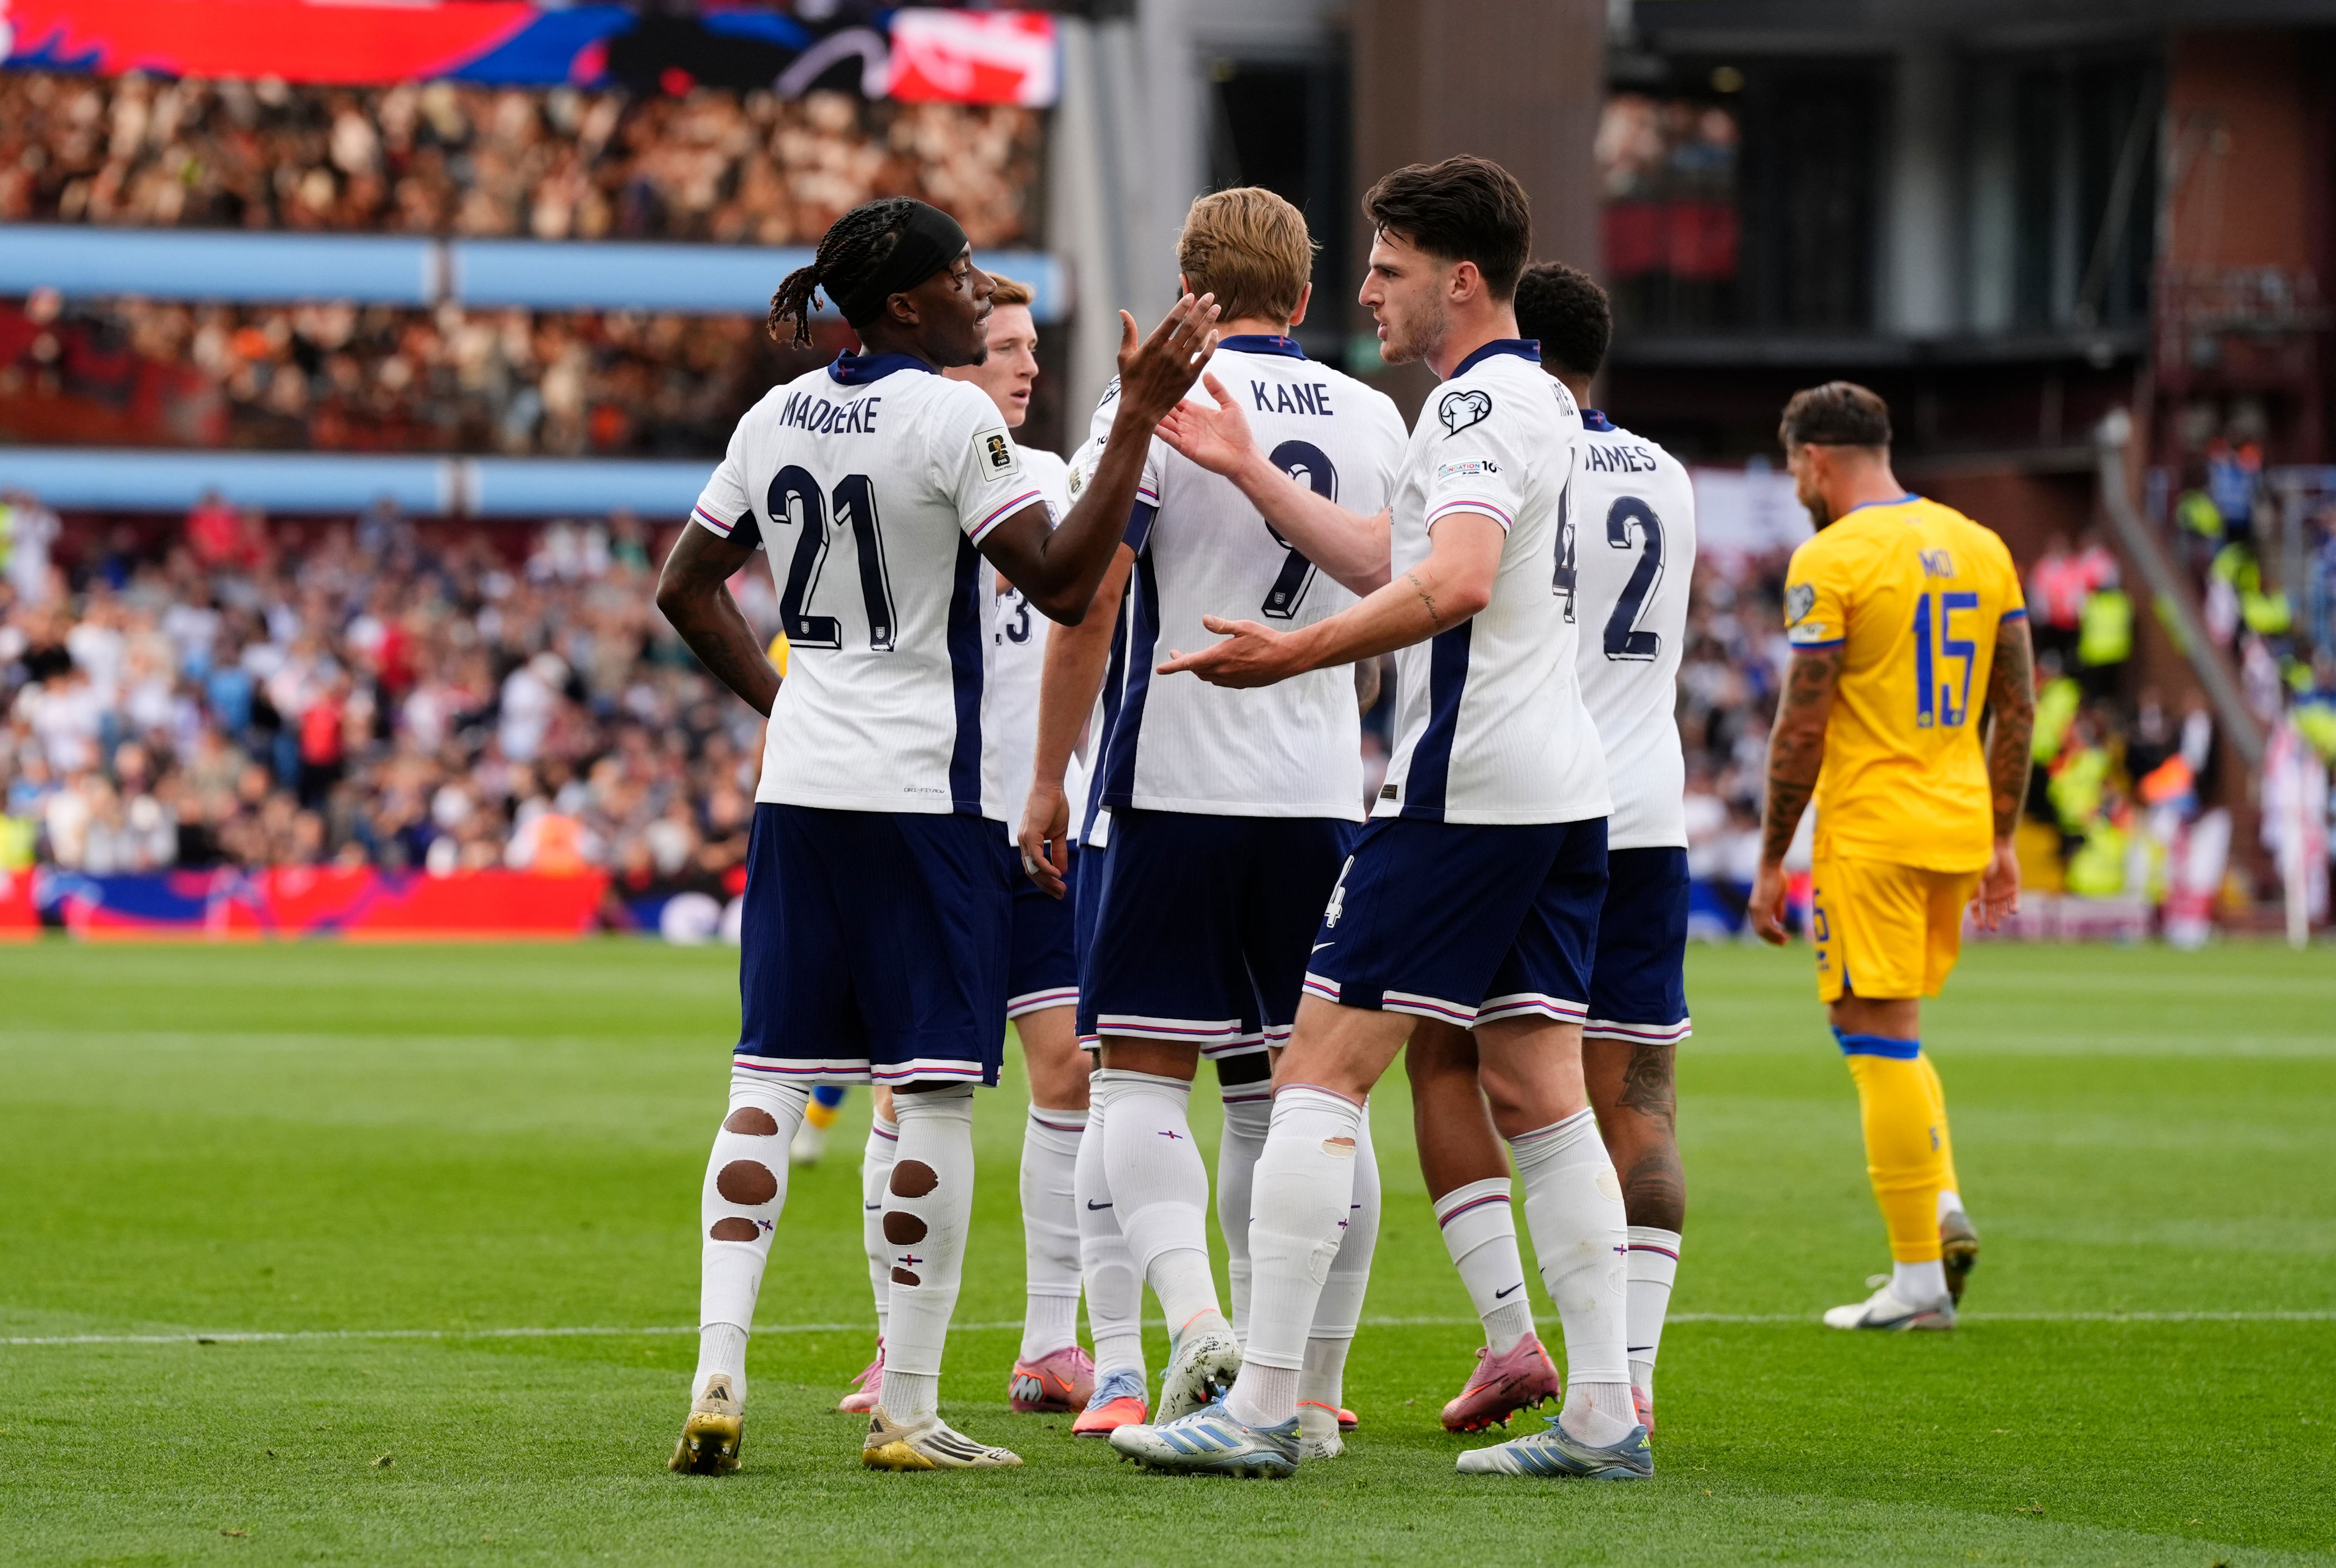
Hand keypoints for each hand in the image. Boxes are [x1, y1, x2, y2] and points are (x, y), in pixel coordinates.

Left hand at [1016, 779, 1070, 899]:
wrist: (1050, 787)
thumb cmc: (1054, 806)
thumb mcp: (1058, 834)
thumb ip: (1058, 852)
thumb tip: (1062, 870)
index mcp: (1029, 843)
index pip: (1034, 868)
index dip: (1046, 881)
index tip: (1059, 890)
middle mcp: (1023, 843)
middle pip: (1032, 872)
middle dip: (1046, 886)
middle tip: (1061, 895)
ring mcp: (1025, 840)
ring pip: (1033, 868)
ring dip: (1048, 880)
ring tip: (1061, 888)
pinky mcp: (1029, 835)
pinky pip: (1037, 858)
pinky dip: (1047, 868)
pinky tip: (1057, 874)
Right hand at [1111, 294, 1220, 425]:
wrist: (1141, 409)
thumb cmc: (1130, 382)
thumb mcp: (1124, 356)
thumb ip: (1128, 333)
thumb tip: (1123, 312)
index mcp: (1153, 345)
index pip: (1172, 319)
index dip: (1184, 306)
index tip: (1192, 296)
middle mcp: (1169, 352)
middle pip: (1189, 325)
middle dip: (1201, 308)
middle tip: (1210, 296)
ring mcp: (1181, 365)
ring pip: (1199, 338)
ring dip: (1209, 321)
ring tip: (1217, 308)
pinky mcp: (1190, 377)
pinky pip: (1205, 357)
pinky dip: (1212, 344)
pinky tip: (1216, 334)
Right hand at [1155, 370, 1259, 479]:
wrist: (1243, 455)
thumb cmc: (1239, 432)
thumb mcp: (1230, 405)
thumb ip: (1218, 390)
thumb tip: (1206, 373)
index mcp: (1196, 411)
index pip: (1177, 400)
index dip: (1169, 391)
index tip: (1158, 380)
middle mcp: (1188, 422)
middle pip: (1167, 410)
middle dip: (1157, 402)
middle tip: (1144, 391)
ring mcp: (1185, 435)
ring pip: (1165, 423)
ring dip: (1154, 415)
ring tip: (1142, 405)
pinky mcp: (1185, 447)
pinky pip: (1169, 438)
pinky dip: (1159, 431)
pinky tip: (1151, 423)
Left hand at [1155, 615, 1297, 688]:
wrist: (1287, 658)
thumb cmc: (1266, 640)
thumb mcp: (1243, 627)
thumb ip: (1221, 626)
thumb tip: (1204, 620)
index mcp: (1219, 657)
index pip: (1189, 663)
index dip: (1173, 666)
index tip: (1159, 669)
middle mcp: (1223, 672)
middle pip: (1197, 670)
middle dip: (1184, 663)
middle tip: (1177, 655)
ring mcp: (1232, 680)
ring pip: (1208, 677)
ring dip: (1199, 670)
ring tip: (1195, 661)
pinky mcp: (1241, 684)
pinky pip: (1221, 682)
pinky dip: (1213, 675)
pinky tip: (1217, 669)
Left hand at [1748, 861, 1791, 945]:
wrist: (1771, 867)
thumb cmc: (1775, 878)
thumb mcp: (1778, 896)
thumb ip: (1778, 908)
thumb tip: (1780, 920)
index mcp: (1757, 908)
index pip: (1760, 927)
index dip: (1770, 935)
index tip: (1781, 940)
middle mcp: (1754, 910)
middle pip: (1760, 932)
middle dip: (1772, 939)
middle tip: (1784, 943)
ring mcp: (1757, 909)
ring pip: (1763, 931)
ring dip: (1774, 938)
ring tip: (1785, 940)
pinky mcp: (1761, 906)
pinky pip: (1766, 925)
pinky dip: (1775, 932)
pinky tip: (1783, 934)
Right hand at [1971, 835, 2019, 930]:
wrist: (1999, 849)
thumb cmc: (1984, 862)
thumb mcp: (1979, 878)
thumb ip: (1978, 891)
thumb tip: (1974, 906)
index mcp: (1978, 893)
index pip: (1976, 910)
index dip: (1977, 918)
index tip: (1980, 927)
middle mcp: (1990, 895)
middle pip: (1990, 912)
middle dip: (1991, 920)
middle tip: (1993, 928)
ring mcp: (2002, 892)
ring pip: (2002, 909)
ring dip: (2001, 914)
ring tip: (2001, 916)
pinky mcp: (2013, 888)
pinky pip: (2014, 901)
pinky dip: (2014, 907)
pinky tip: (2013, 911)